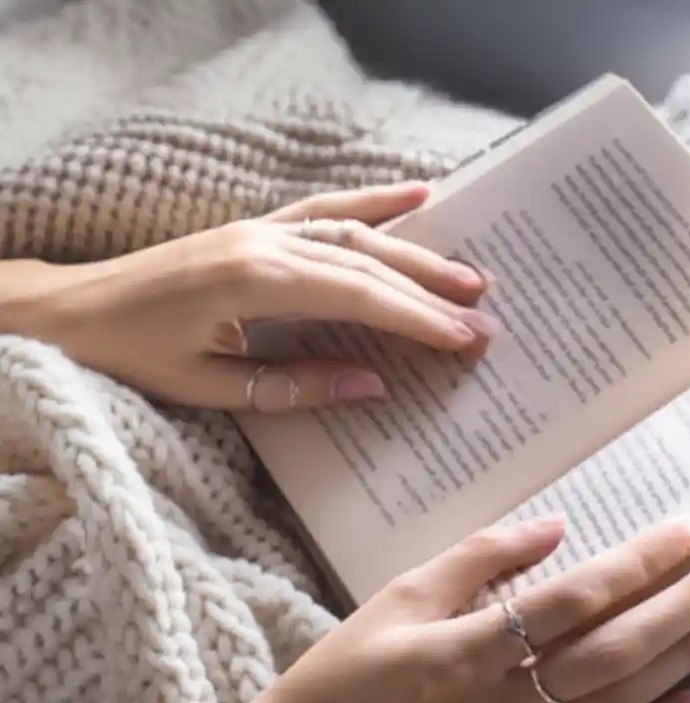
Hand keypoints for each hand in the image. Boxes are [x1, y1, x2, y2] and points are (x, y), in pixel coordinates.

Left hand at [0, 182, 496, 410]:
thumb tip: (373, 385)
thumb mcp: (208, 386)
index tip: (463, 339)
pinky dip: (373, 202)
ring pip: (357, 233)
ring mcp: (263, 228)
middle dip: (431, 293)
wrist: (71, 311)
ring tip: (470, 274)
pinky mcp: (258, 227)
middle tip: (485, 317)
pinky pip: (326, 208)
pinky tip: (417, 196)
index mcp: (255, 282)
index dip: (415, 319)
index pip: (357, 298)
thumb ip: (294, 385)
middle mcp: (266, 243)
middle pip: (368, 264)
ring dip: (417, 253)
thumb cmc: (132, 354)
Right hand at [235, 519, 689, 702]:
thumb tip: (555, 524)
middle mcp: (510, 699)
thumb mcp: (401, 597)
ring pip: (626, 697)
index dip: (636, 565)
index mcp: (473, 649)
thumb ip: (478, 557)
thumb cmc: (351, 672)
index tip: (689, 529)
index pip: (575, 600)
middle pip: (620, 649)